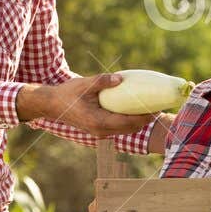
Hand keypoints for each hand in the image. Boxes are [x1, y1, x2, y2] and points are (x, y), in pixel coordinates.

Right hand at [18, 73, 149, 136]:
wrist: (52, 105)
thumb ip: (102, 81)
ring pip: (125, 130)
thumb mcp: (85, 84)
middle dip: (146, 120)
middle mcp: (101, 131)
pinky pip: (119, 127)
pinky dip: (129, 121)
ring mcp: (100, 132)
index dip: (144, 117)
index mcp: (99, 122)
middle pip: (130, 129)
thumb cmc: (67, 94)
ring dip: (139, 122)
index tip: (157, 108)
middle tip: (159, 107)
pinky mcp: (98, 129)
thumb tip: (120, 79)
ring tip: (150, 109)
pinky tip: (135, 110)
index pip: (128, 122)